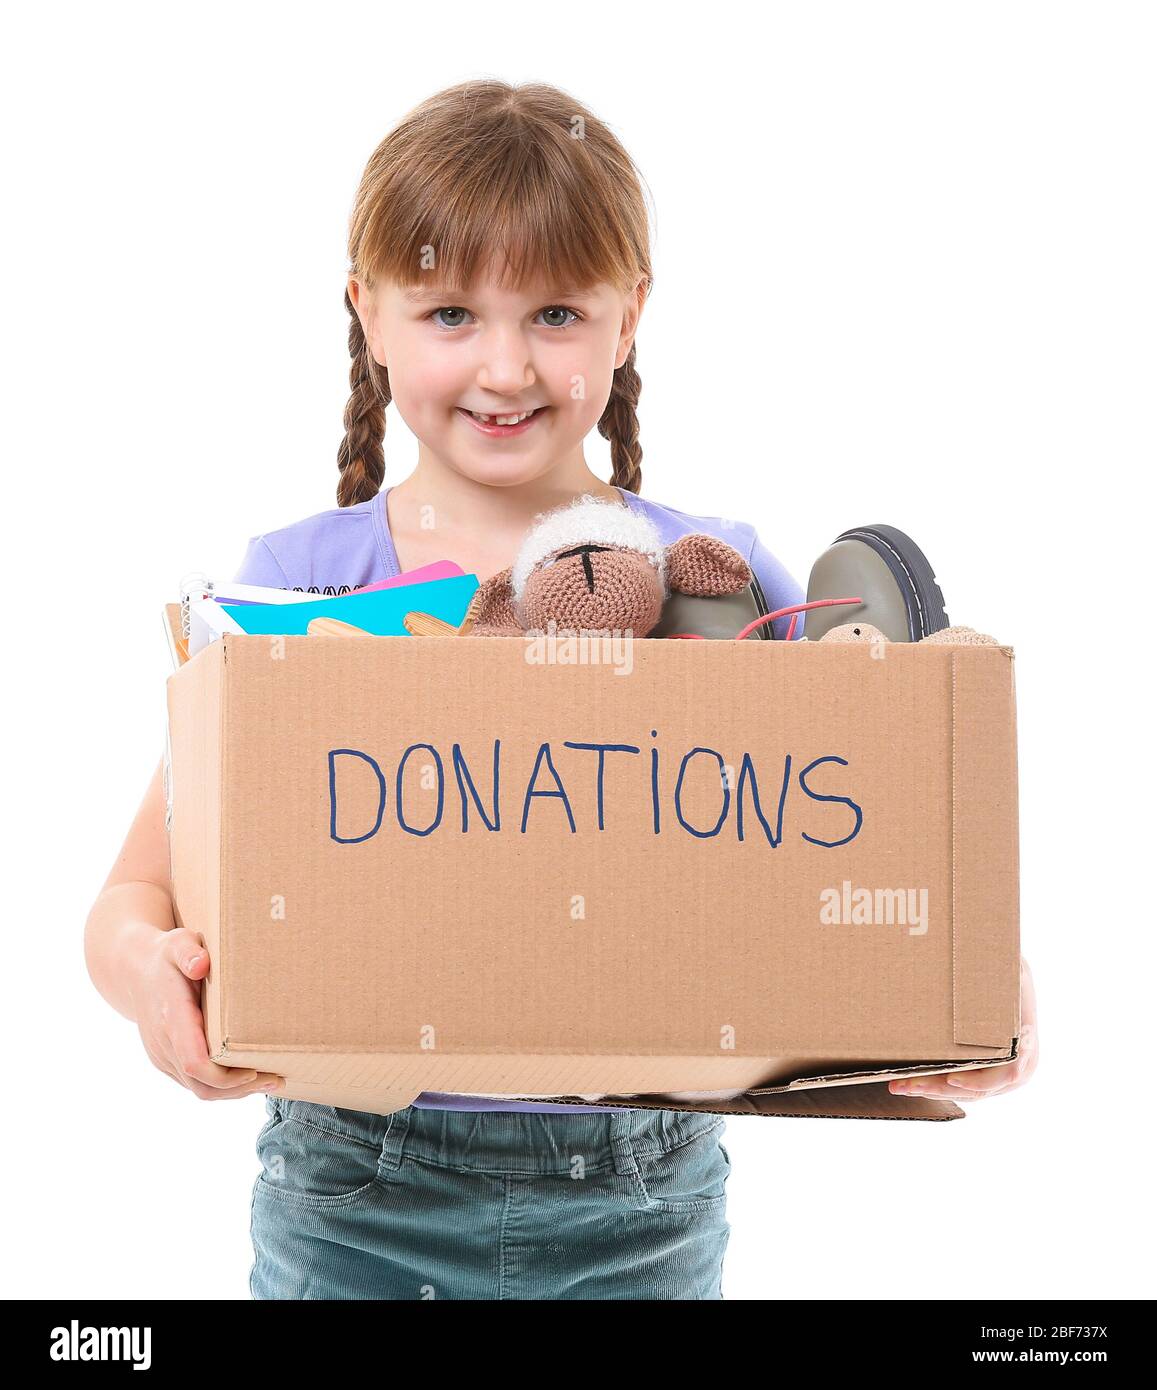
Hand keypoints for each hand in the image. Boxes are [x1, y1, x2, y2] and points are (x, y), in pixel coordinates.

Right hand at [130, 927, 283, 1100]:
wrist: (135, 971)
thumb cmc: (166, 956)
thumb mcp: (178, 943)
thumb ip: (189, 952)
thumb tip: (201, 965)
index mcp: (171, 1018)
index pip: (194, 1062)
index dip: (225, 1076)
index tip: (254, 1070)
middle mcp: (164, 1043)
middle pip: (201, 1086)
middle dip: (240, 1089)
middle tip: (277, 1080)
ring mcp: (163, 1055)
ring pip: (199, 1090)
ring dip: (234, 1092)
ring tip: (270, 1081)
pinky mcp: (166, 1060)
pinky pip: (193, 1083)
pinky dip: (221, 1086)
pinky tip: (247, 1076)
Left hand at [888, 954, 1038, 1100]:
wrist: (1006, 976)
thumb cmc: (1006, 970)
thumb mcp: (1012, 968)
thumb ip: (1009, 973)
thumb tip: (1002, 965)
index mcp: (1027, 1041)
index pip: (1009, 1071)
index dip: (979, 1079)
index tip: (951, 1077)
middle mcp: (1019, 1066)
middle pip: (979, 1089)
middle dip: (940, 1088)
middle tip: (908, 1084)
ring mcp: (1002, 1076)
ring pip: (966, 1092)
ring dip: (931, 1090)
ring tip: (899, 1085)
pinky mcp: (985, 1075)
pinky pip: (962, 1088)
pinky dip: (936, 1086)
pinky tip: (910, 1081)